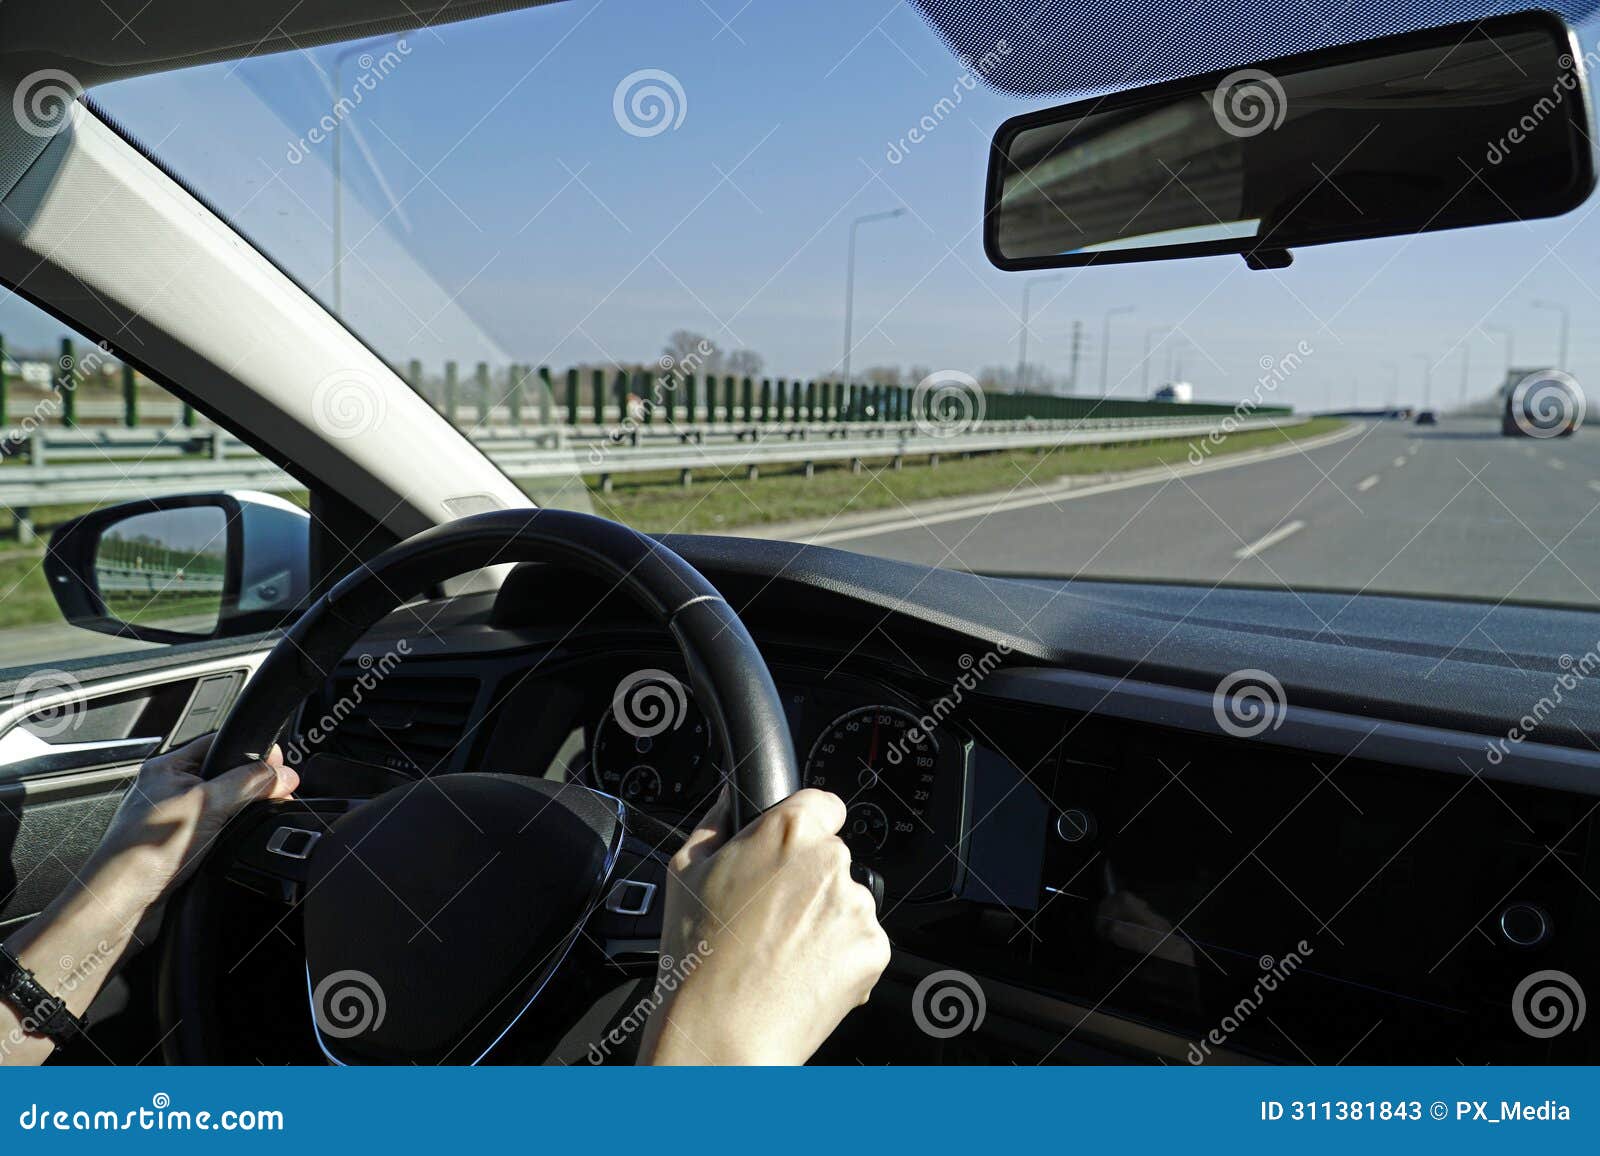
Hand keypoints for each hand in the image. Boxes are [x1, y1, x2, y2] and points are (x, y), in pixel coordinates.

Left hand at [1, 734, 296, 1063]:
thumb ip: (248, 783)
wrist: (122, 905)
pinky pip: (221, 833)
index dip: (253, 752)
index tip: (280, 764)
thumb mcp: (206, 804)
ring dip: (245, 813)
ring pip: (226, 806)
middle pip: (228, 775)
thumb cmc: (142, 852)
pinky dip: (235, 836)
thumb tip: (282, 773)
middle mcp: (170, 791)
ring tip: (257, 820)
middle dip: (254, 785)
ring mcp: (177, 821)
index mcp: (167, 768)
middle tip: (278, 794)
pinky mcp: (184, 849)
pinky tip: (240, 843)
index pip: (220, 743)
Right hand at [638, 787, 890, 1064]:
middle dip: (808, 880)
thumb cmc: (697, 956)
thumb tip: (730, 801)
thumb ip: (716, 823)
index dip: (807, 825)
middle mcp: (832, 861)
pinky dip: (839, 956)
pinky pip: (860, 942)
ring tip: (782, 953)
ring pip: (846, 901)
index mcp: (790, 830)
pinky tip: (801, 974)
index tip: (793, 850)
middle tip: (770, 916)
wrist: (723, 1030)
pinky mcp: (874, 949)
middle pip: (832, 857)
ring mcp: (857, 907)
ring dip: (824, 920)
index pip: (823, 803)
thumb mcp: (684, 871)